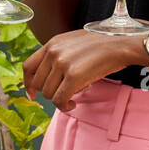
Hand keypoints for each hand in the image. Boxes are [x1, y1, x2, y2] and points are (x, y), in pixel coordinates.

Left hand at [23, 30, 142, 110]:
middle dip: (50, 93)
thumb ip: (58, 54)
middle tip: (64, 93)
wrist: (120, 43)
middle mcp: (54, 52)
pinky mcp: (73, 76)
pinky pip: (60, 100)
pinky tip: (73, 103)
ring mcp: (62, 64)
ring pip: (48, 94)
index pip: (28, 66)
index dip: (27, 84)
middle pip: (38, 84)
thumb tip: (49, 76)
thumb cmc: (102, 45)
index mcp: (52, 43)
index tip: (32, 93)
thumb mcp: (74, 42)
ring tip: (73, 95)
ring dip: (59, 99)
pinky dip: (64, 106)